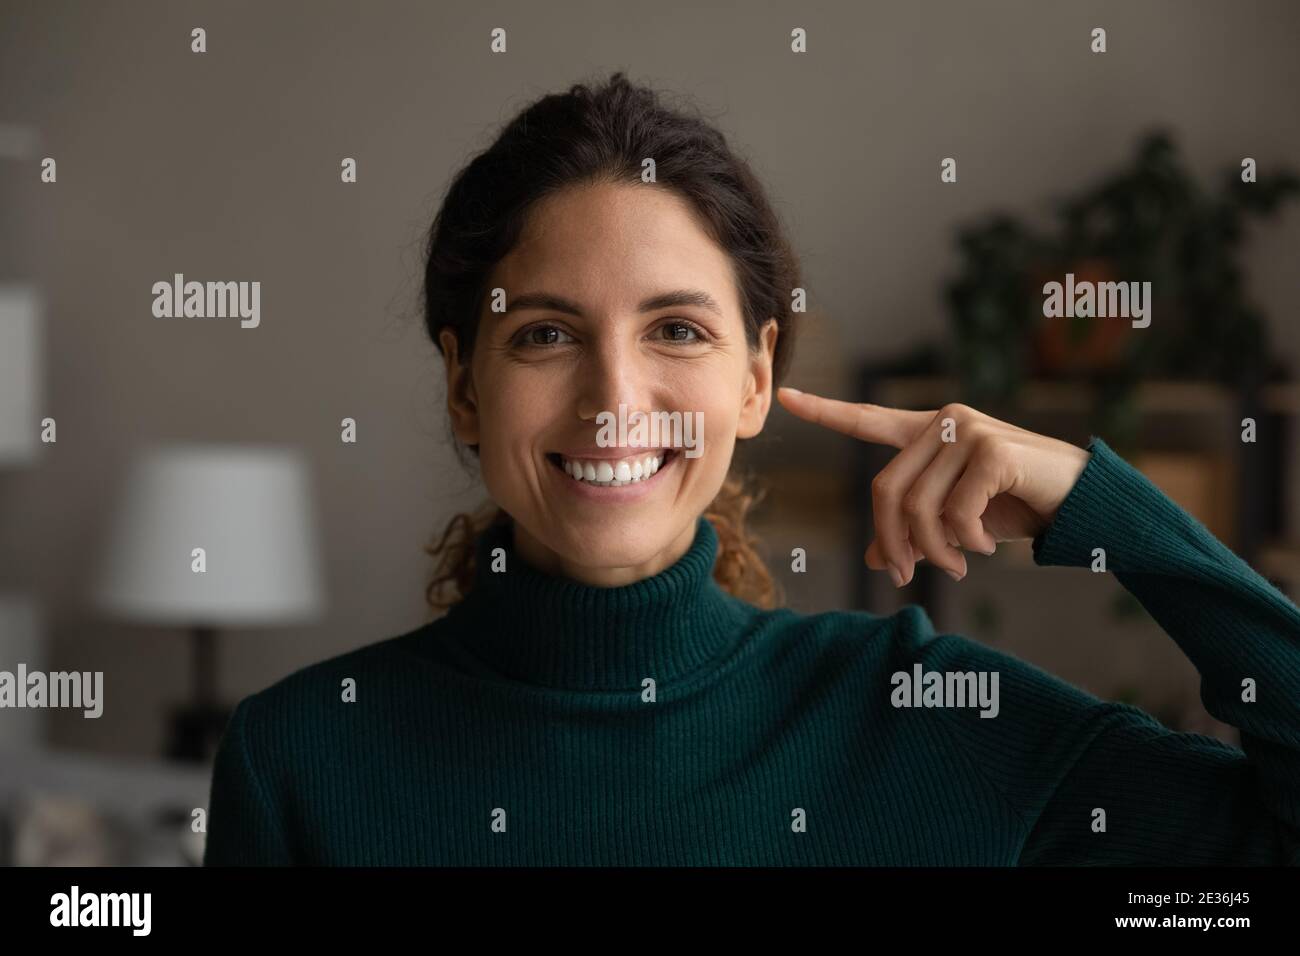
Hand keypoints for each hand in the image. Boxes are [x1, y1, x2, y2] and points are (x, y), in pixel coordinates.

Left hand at [776, 388, 1090, 586]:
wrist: (1081, 501)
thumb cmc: (1016, 507)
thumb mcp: (958, 524)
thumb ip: (917, 533)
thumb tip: (876, 559)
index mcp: (928, 434)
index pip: (867, 421)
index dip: (825, 412)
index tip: (784, 396)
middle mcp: (943, 422)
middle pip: (885, 490)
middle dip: (892, 542)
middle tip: (908, 575)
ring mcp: (967, 430)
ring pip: (917, 506)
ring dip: (933, 551)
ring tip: (956, 565)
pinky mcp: (992, 448)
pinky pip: (955, 511)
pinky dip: (964, 542)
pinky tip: (983, 548)